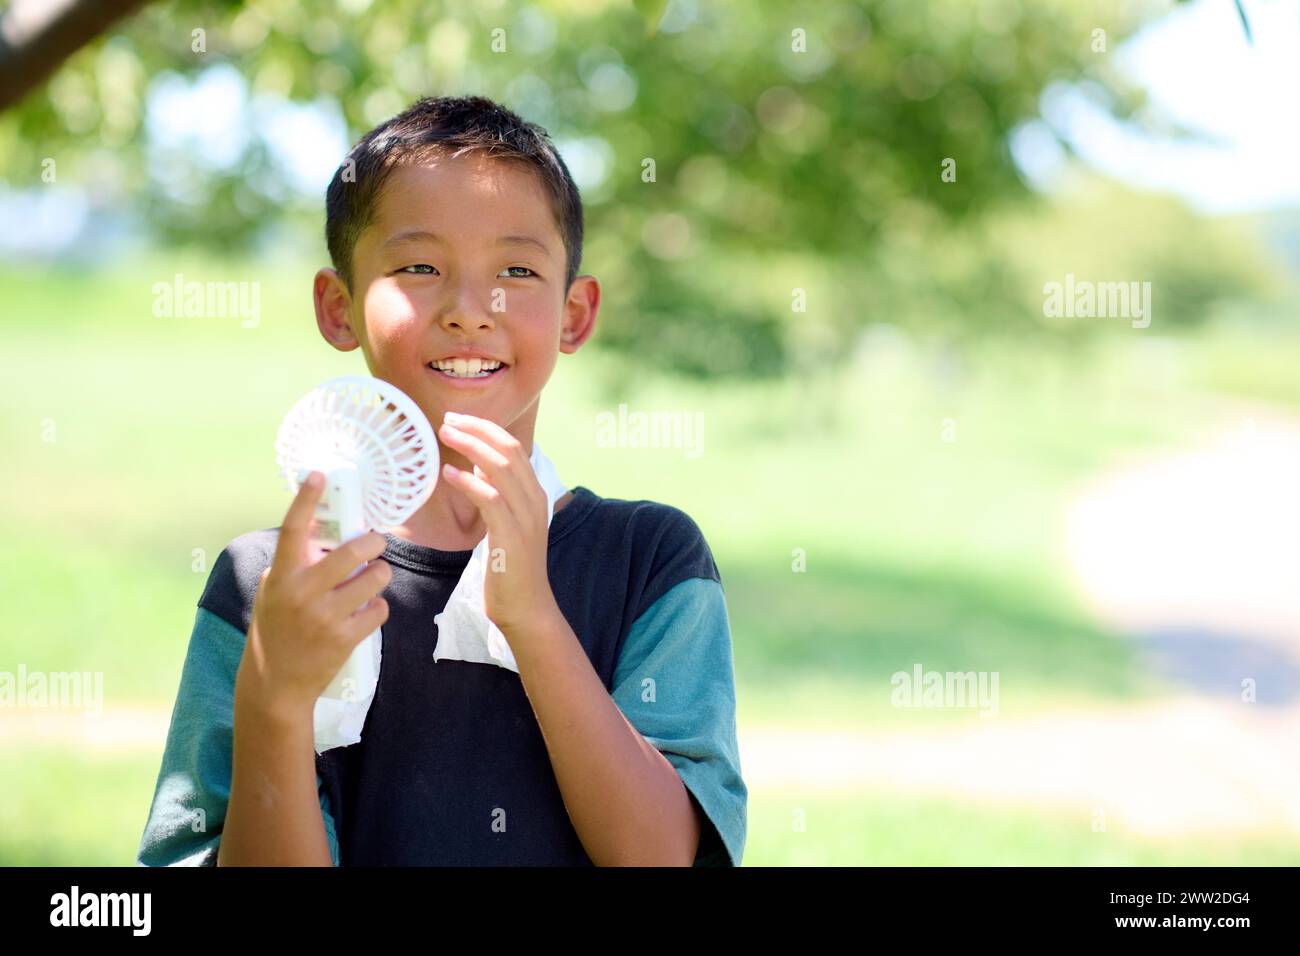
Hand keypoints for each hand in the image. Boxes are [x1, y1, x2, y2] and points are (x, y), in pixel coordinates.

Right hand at [236, 471, 391, 716]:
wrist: (276, 685)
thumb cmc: (274, 631)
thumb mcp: (271, 593)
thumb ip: (292, 566)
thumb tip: (320, 533)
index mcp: (282, 577)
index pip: (294, 530)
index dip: (306, 500)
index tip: (319, 475)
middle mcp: (303, 593)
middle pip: (353, 551)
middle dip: (373, 543)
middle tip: (376, 544)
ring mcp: (326, 616)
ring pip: (375, 578)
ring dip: (380, 575)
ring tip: (372, 580)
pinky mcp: (346, 638)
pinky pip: (380, 609)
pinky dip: (378, 608)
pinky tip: (366, 612)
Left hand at [437, 412, 558, 641]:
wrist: (526, 607)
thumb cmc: (511, 567)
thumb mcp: (507, 522)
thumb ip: (498, 492)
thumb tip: (479, 463)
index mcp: (535, 493)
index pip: (514, 447)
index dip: (486, 428)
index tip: (459, 419)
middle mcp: (534, 499)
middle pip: (508, 449)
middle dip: (476, 430)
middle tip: (447, 421)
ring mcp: (525, 517)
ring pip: (500, 468)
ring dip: (471, 447)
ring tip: (445, 436)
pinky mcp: (511, 536)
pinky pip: (490, 499)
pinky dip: (469, 482)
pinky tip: (449, 474)